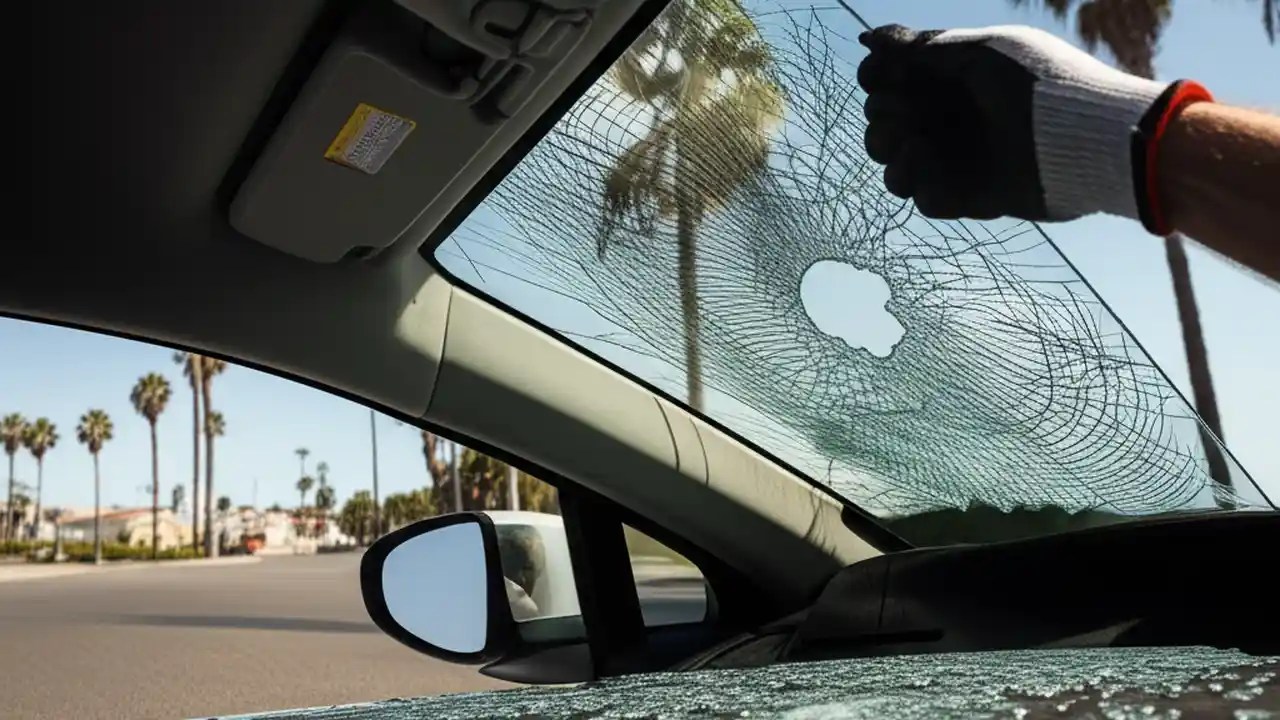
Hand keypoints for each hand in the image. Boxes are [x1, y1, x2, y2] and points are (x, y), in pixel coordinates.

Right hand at [857, 24, 1198, 229]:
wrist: (1086, 140)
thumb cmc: (1038, 85)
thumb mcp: (980, 54)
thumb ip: (924, 47)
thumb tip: (869, 38)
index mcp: (950, 79)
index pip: (888, 80)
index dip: (876, 78)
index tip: (881, 77)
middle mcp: (949, 118)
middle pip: (881, 122)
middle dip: (883, 117)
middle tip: (906, 115)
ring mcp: (957, 159)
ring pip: (895, 166)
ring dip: (895, 154)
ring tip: (919, 147)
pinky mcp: (968, 197)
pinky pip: (925, 199)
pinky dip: (924, 185)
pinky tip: (938, 175)